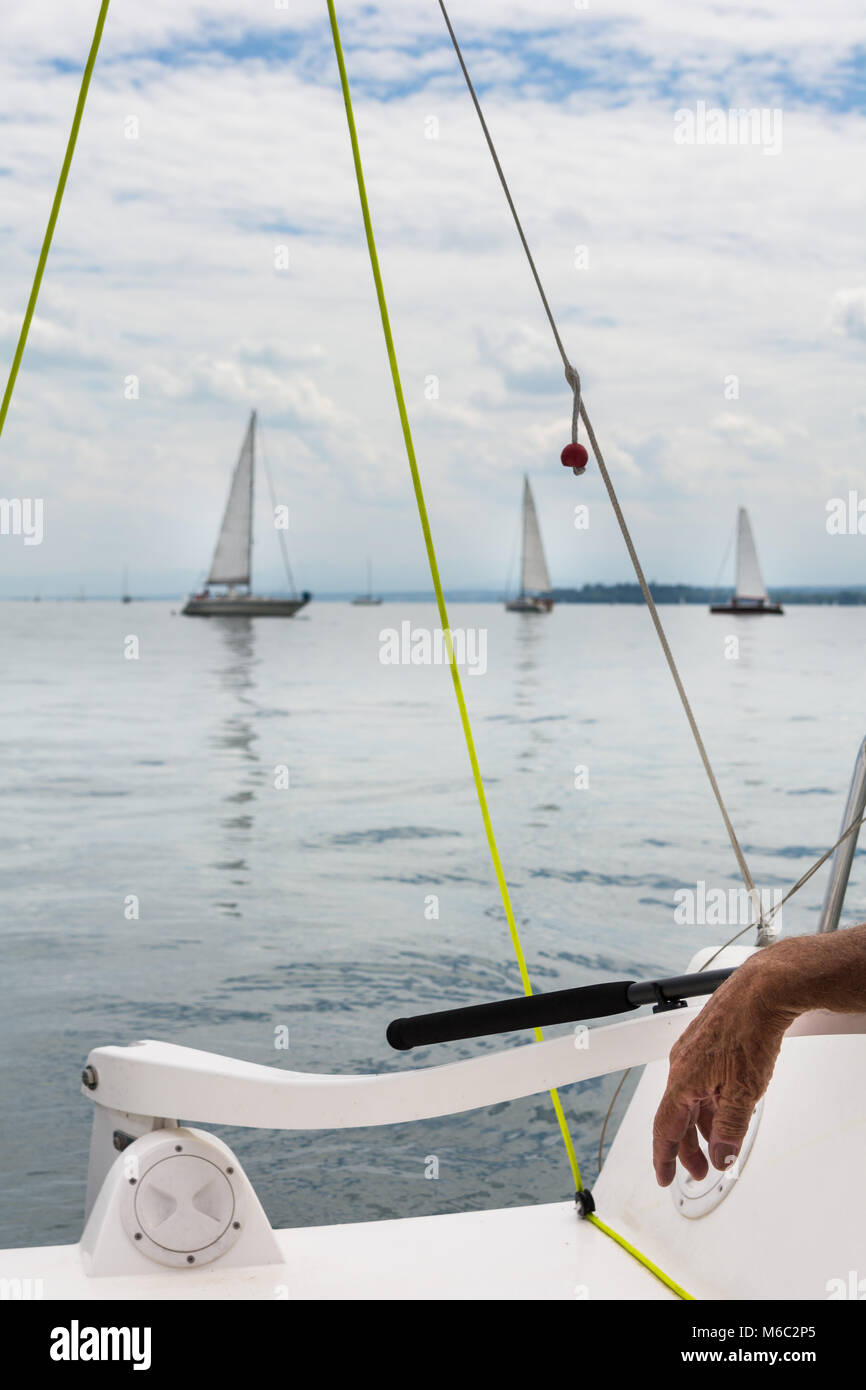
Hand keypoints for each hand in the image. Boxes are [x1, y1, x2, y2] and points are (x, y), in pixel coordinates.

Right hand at [652, 962, 790, 1185]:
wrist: (761, 991)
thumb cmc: (749, 1031)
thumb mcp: (743, 1092)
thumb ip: (730, 1129)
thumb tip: (721, 1157)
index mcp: (683, 1080)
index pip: (665, 1127)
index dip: (663, 1157)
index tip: (664, 1177)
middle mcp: (681, 1065)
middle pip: (677, 1116)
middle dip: (687, 1147)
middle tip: (700, 1170)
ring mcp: (693, 1052)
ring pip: (691, 1099)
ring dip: (702, 1125)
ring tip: (719, 1143)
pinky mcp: (706, 1043)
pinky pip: (700, 1082)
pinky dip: (710, 1103)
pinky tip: (726, 1108)